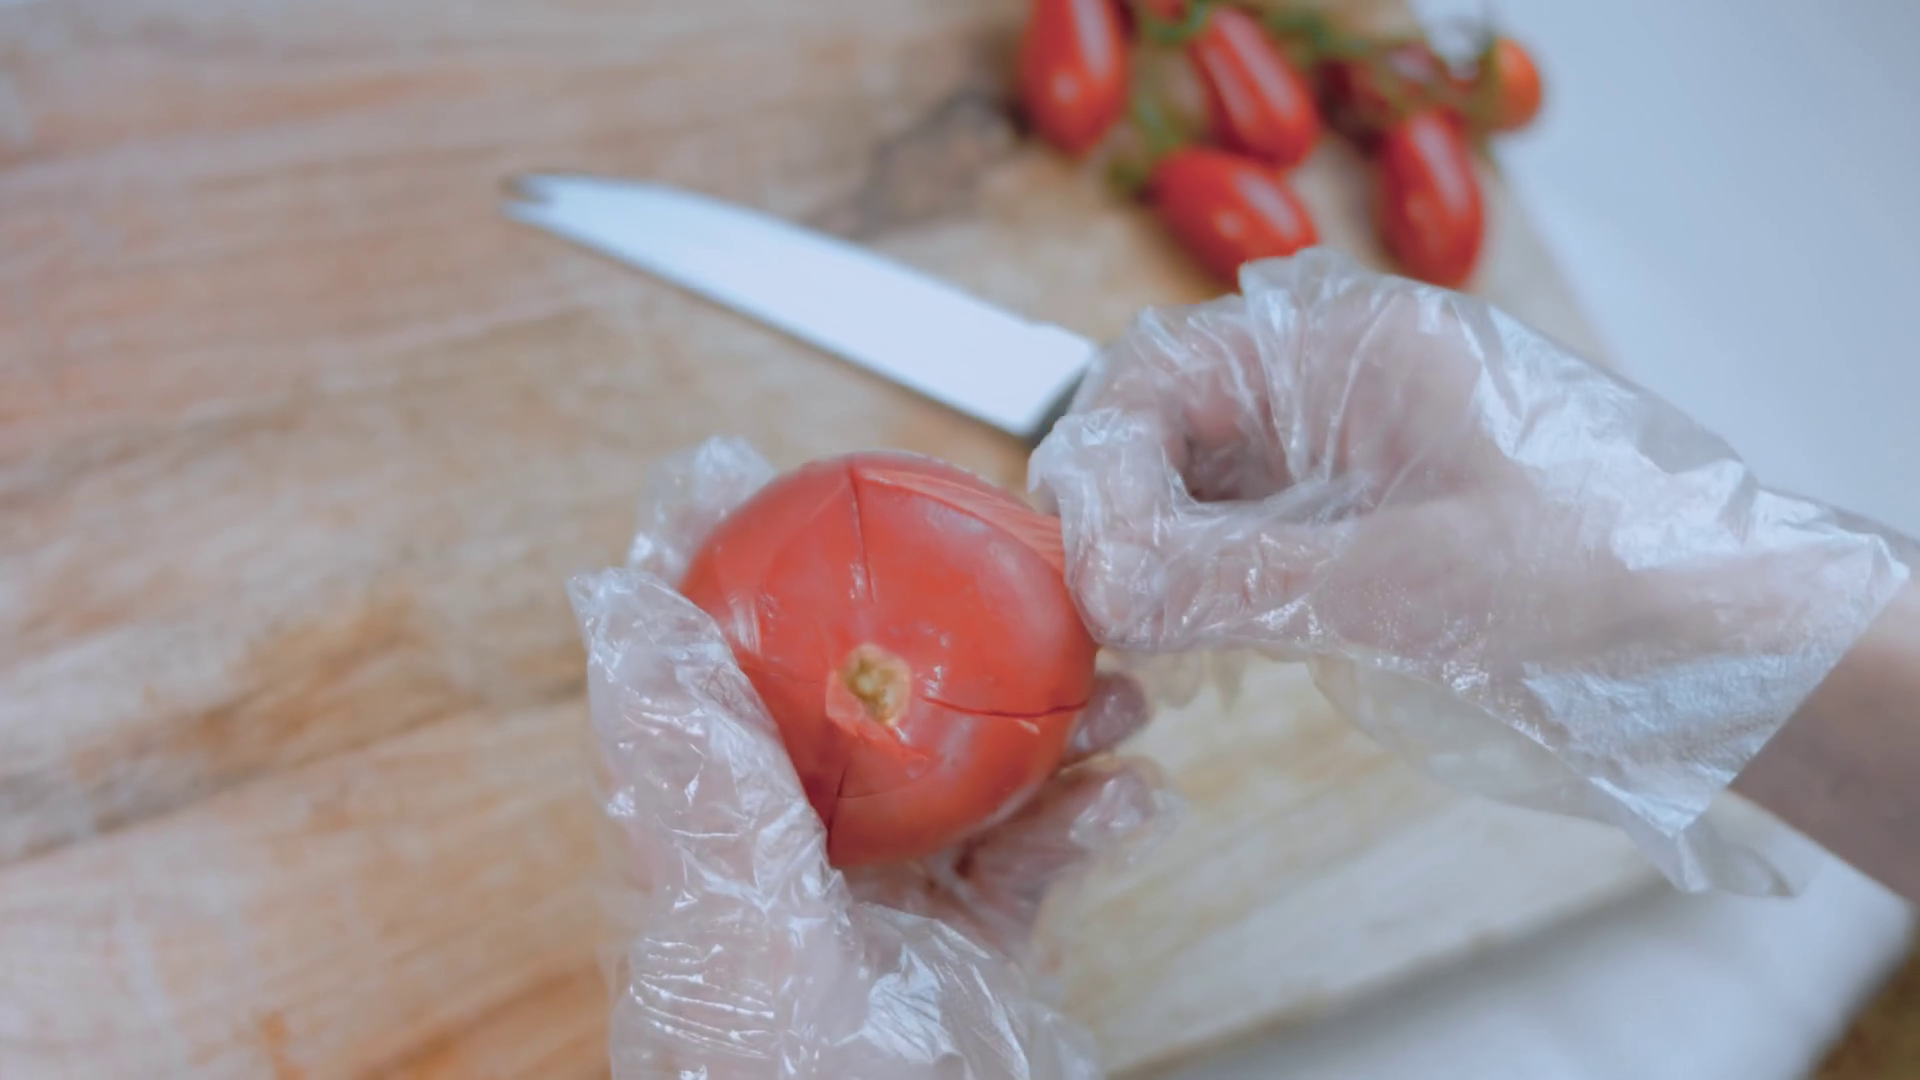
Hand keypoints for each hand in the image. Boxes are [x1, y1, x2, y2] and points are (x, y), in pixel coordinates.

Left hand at [571, 440, 1169, 1078]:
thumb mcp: (737, 929)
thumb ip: (697, 773)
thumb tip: (618, 605)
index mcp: (713, 836)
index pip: (695, 664)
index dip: (705, 555)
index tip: (735, 460)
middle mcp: (793, 850)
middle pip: (850, 685)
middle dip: (930, 610)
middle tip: (1000, 544)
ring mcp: (885, 895)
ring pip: (966, 758)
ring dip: (1048, 709)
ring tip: (1119, 688)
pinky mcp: (969, 944)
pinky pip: (1037, 852)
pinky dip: (1093, 818)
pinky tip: (1140, 795)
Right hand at [1029, 250, 1907, 891]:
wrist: (1718, 650)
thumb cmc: (1595, 577)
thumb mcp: (1398, 581)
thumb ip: (1231, 579)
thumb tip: (1096, 587)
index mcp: (1346, 348)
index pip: (1161, 375)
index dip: (1102, 466)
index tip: (1088, 568)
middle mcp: (1334, 385)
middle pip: (1165, 429)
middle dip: (1120, 516)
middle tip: (1105, 616)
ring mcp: (1345, 454)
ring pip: (1195, 491)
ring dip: (1156, 560)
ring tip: (1150, 642)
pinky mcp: (1356, 523)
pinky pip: (1243, 540)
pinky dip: (1205, 590)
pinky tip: (1199, 645)